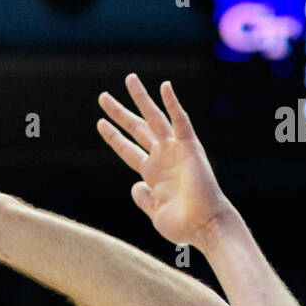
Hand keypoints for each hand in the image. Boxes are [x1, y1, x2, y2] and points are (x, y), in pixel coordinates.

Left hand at [97, 75, 231, 252]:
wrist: (204, 226)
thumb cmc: (183, 226)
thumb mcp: (156, 213)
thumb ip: (144, 199)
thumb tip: (134, 186)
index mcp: (152, 174)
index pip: (128, 150)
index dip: (114, 137)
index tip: (100, 123)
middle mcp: (163, 158)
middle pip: (137, 129)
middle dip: (120, 113)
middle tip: (103, 97)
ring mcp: (176, 151)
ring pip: (154, 119)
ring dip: (141, 99)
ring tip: (129, 78)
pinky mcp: (190, 148)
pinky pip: (180, 121)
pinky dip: (173, 104)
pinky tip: (164, 87)